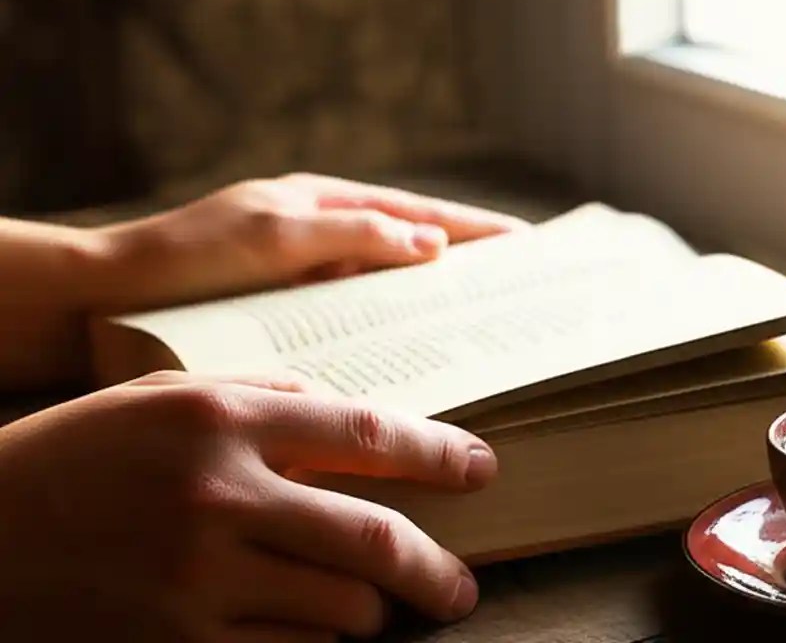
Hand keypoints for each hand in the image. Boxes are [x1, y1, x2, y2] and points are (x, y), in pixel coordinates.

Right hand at [0, 371, 497, 640]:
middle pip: (372, 538)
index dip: (439, 454)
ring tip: (374, 607)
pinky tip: (310, 629)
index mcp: (219, 421)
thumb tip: (346, 412)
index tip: (481, 469)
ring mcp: (196, 580)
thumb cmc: (77, 456)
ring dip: (371, 612)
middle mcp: (217, 497)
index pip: (364, 431)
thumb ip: (260, 395)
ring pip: (340, 609)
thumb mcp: (162, 397)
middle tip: (461, 589)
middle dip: (434, 571)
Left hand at [93, 172, 528, 310]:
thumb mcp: (279, 234)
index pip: (419, 213)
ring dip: (434, 309)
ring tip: (486, 331)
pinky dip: (392, 337)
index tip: (528, 243)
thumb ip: (357, 235)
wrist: (110, 300)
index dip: (476, 229)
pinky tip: (415, 362)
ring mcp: (309, 279)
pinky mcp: (291, 317)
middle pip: (414, 252)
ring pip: (390, 293)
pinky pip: (358, 324)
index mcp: (324, 204)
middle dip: (469, 268)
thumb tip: (433, 244)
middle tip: (523, 291)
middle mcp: (324, 239)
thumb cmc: (190, 256)